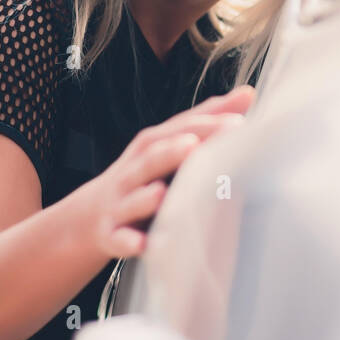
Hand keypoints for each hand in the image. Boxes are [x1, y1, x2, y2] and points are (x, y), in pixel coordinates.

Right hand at [86, 84, 254, 257]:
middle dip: (171, 151)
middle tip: (194, 145)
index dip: (205, 126)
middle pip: (151, 158)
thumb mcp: (169, 145)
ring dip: (145, 197)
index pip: (178, 131)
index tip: (237, 123)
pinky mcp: (110, 234)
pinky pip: (119, 239)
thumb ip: (207, 121)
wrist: (90, 215)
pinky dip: (129, 242)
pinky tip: (142, 245)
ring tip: (161, 192)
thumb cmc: (144, 175)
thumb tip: (248, 93)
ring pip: (131, 199)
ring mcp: (119, 203)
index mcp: (151, 146)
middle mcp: (133, 171)